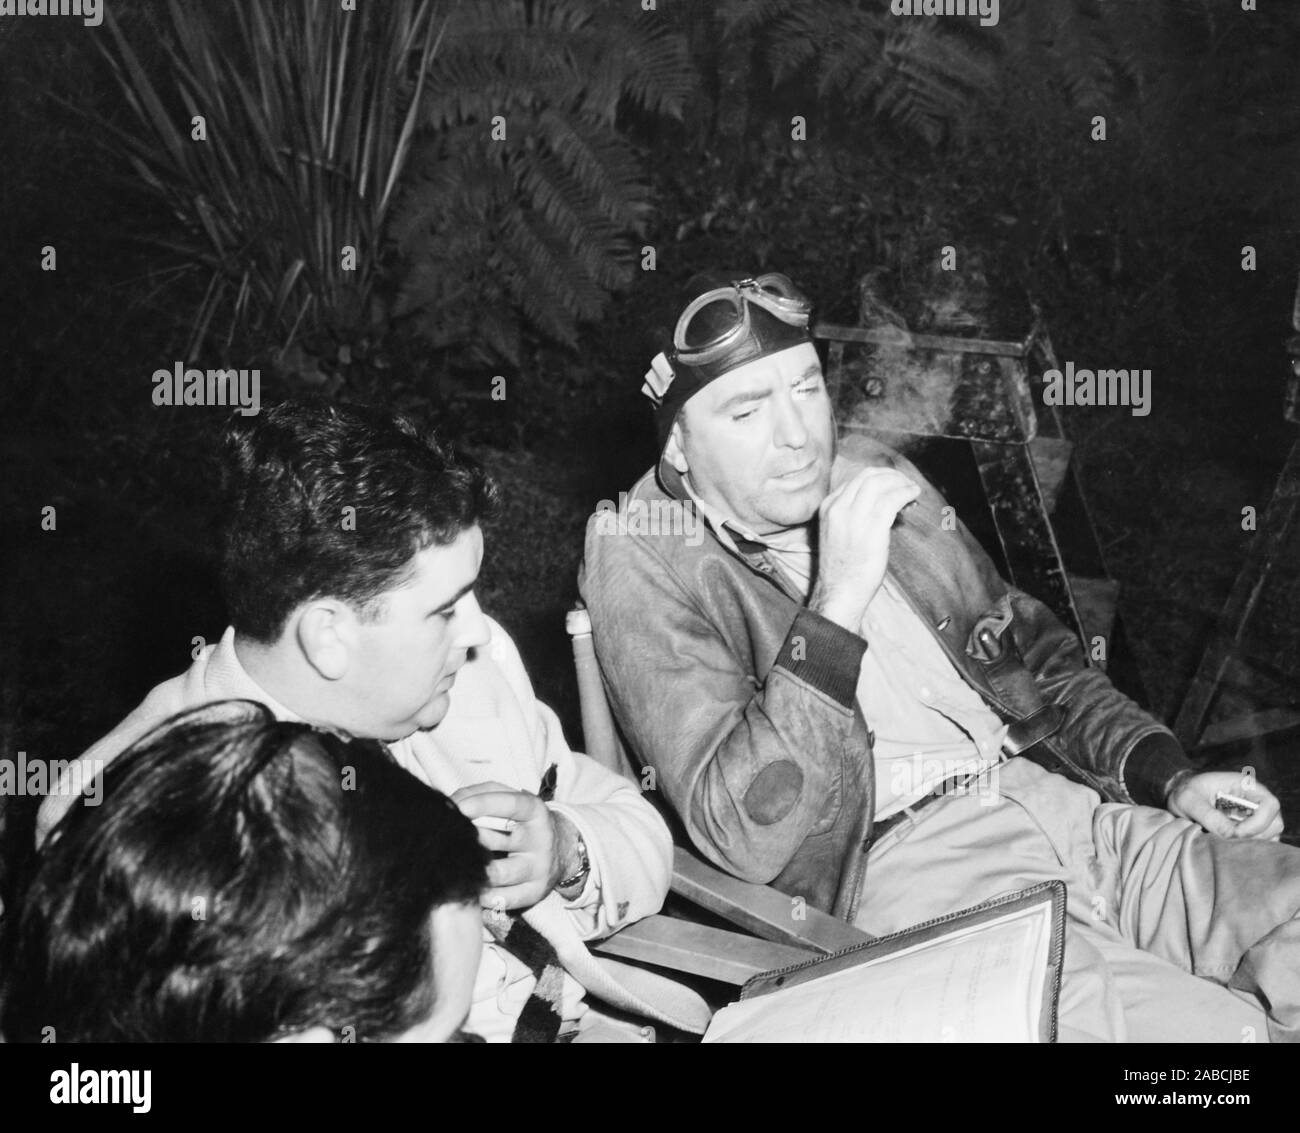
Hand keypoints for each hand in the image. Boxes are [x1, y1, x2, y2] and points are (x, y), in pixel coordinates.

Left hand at [452, 781, 574, 910]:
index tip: (459, 809)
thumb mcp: (506, 797)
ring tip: (458, 866)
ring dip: (473, 871)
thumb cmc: (520, 821)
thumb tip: (450, 804)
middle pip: (496, 841)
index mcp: (534, 811)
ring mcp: (539, 868)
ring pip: (497, 874)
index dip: (483, 805)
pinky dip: (482, 895)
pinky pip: (501, 899)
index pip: (511, 805)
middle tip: (449, 841)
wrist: (559, 849)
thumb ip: (477, 793)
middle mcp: (540, 839)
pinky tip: (475, 886)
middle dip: (469, 841)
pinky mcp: (535, 892)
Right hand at [810, 466, 921, 630]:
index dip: (878, 478)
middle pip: (868, 476)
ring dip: (900, 483)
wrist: (839, 593)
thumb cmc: (844, 568)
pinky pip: (892, 499)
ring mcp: (853, 517)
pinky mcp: (872, 527)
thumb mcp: (839, 533)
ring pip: (880, 483)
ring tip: (912, 490)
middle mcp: (838, 508)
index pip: (855, 480)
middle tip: (905, 483)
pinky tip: (913, 496)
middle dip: (891, 475)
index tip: (892, 485)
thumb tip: (884, 502)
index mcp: (828, 507)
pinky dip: (906, 493)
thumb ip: (853, 514)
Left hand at [1167, 770, 1283, 840]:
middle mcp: (1255, 800)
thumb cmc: (1184, 792)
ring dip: (1251, 844)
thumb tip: (1230, 835)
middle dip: (1255, 837)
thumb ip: (1207, 815)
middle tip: (1228, 841)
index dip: (1258, 823)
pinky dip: (1247, 849)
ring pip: (1270, 836)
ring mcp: (1255, 816)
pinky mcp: (1250, 829)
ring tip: (1224, 842)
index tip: (1235, 833)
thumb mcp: (1188, 800)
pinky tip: (1227, 846)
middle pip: (1275, 824)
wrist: (1180, 796)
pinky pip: (1260, 844)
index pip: (1269, 805)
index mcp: (1245, 786)